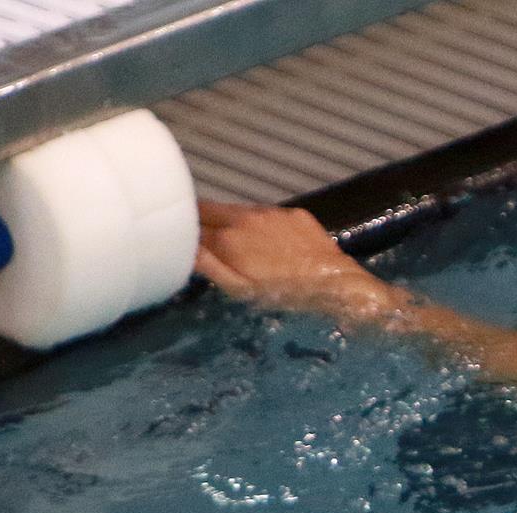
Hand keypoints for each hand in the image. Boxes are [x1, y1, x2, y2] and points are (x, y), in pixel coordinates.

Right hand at [195, 201, 399, 321]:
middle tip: (203, 239)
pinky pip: (268, 215)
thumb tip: (184, 249)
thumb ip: (208, 266)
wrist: (337, 289)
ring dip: (234, 224)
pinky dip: (263, 226)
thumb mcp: (240, 291)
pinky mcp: (295, 214)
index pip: (190, 224)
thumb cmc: (286, 298)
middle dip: (202, 222)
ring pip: (239, 211)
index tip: (179, 239)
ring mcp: (272, 213)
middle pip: (210, 210)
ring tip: (242, 247)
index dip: (183, 232)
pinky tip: (273, 246)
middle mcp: (246, 217)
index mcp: (227, 239)